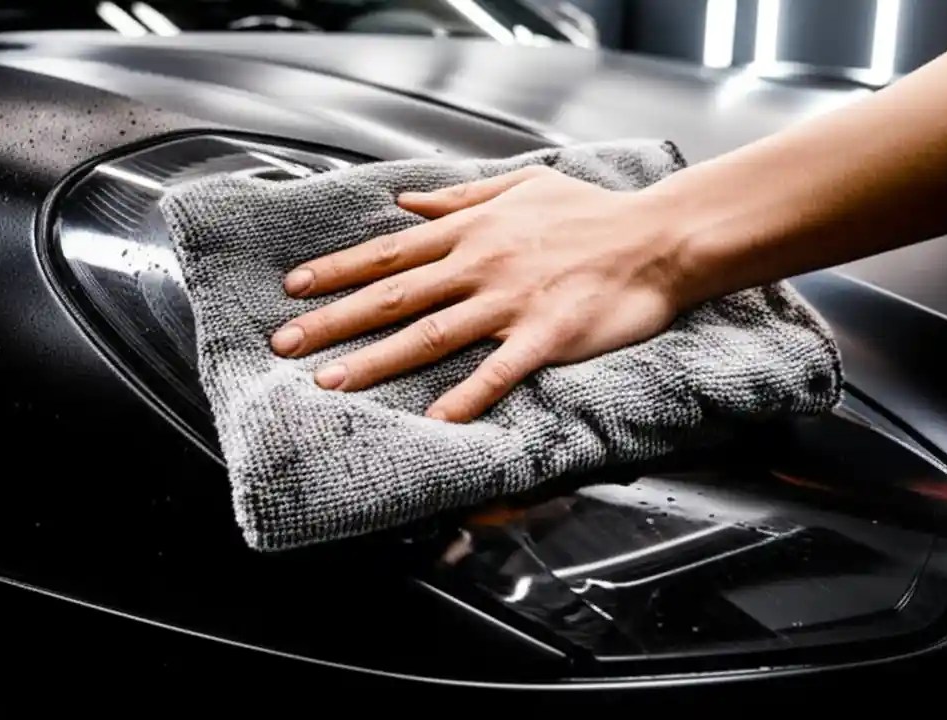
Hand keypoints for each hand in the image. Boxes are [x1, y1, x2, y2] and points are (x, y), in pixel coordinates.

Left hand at [269, 165, 685, 422]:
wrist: (660, 237)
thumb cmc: (592, 212)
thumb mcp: (521, 185)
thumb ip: (459, 195)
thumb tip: (406, 203)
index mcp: (472, 229)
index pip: (389, 252)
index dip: (337, 270)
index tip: (294, 288)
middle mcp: (481, 264)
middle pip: (393, 295)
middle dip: (334, 320)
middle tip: (286, 345)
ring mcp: (511, 301)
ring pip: (430, 334)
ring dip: (376, 361)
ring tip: (332, 384)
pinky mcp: (546, 336)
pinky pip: (496, 372)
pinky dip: (463, 398)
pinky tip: (432, 424)